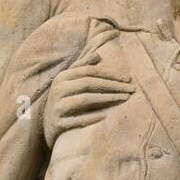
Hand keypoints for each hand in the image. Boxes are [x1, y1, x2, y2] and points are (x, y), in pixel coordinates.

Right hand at [44, 28, 133, 146]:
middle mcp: (59, 89)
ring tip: (125, 99)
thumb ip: (84, 66)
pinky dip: (91, 117)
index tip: (128, 78)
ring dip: (107, 98)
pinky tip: (105, 116)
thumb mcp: (70, 81)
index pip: (90, 71)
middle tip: (131, 89)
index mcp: (63, 77)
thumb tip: (99, 54)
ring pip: (85, 99)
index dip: (110, 73)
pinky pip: (77, 120)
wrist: (47, 126)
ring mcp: (58, 107)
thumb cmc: (65, 99)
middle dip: (112, 85)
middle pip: (89, 83)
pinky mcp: (58, 124)